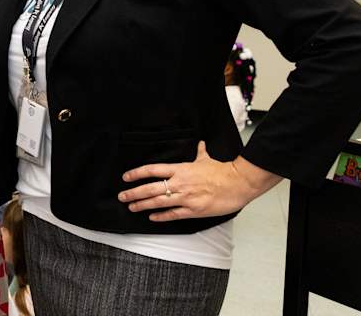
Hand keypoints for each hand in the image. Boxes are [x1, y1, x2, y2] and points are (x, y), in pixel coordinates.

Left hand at [119, 141, 280, 221]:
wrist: (239, 183)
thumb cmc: (223, 171)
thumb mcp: (207, 159)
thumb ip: (200, 152)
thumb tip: (200, 144)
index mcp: (180, 169)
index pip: (152, 170)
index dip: (137, 173)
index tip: (126, 177)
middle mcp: (179, 183)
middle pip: (150, 188)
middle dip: (134, 193)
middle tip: (122, 196)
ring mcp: (186, 198)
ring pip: (158, 202)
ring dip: (143, 205)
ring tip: (131, 207)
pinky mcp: (194, 210)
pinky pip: (173, 214)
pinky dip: (161, 216)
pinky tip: (152, 217)